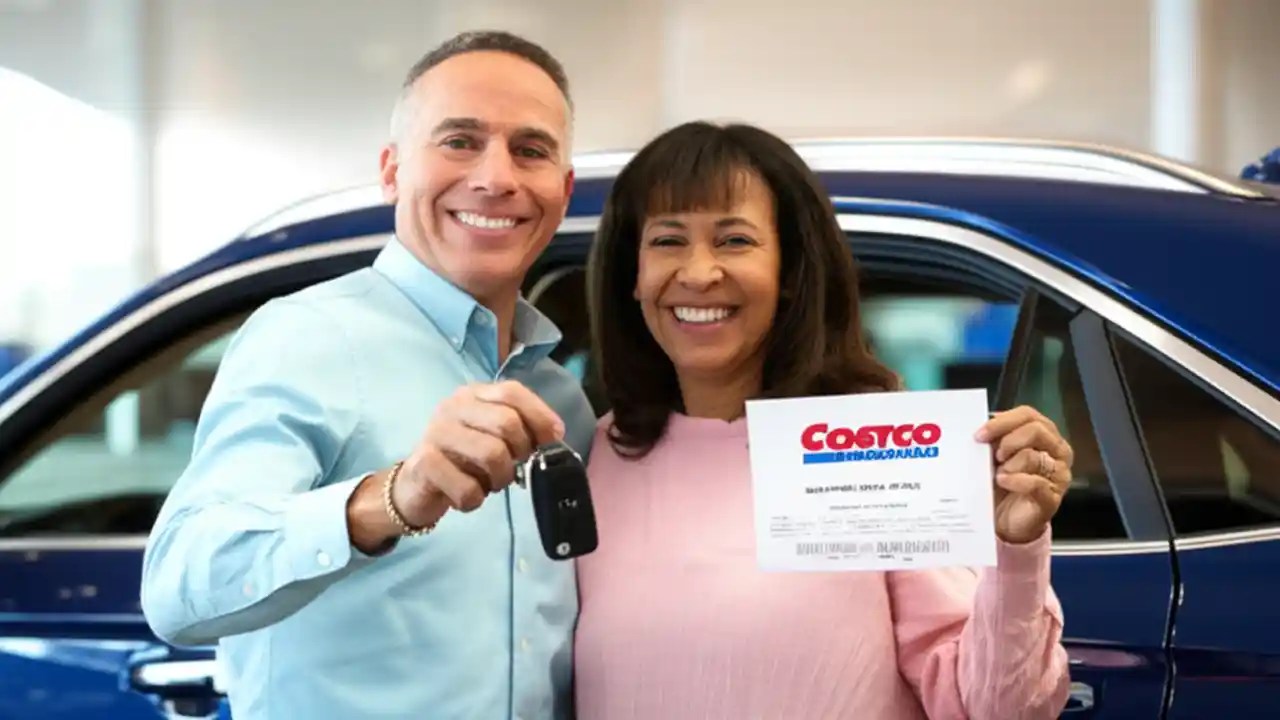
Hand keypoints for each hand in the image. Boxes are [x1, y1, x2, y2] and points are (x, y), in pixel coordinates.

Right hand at [394, 380, 565, 523]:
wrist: (415, 487)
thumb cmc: (462, 461)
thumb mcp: (492, 437)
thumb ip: (521, 429)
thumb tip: (555, 434)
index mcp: (473, 395)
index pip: (513, 391)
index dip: (539, 416)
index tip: (552, 440)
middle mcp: (452, 407)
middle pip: (507, 422)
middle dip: (520, 452)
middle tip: (513, 468)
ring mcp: (436, 433)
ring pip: (492, 454)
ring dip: (499, 479)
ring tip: (490, 484)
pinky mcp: (424, 464)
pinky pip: (469, 488)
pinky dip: (475, 499)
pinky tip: (467, 496)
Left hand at [975, 405, 1073, 544]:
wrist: (1006, 521)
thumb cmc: (1002, 483)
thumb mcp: (995, 456)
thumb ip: (994, 439)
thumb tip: (980, 427)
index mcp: (1045, 434)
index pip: (1028, 415)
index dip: (1003, 421)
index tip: (980, 434)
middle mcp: (1058, 451)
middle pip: (1036, 430)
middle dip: (1008, 440)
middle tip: (994, 455)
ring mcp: (1059, 475)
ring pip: (1033, 456)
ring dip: (1009, 465)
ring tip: (998, 474)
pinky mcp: (1052, 497)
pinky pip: (1034, 483)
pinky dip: (1014, 481)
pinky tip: (1003, 482)